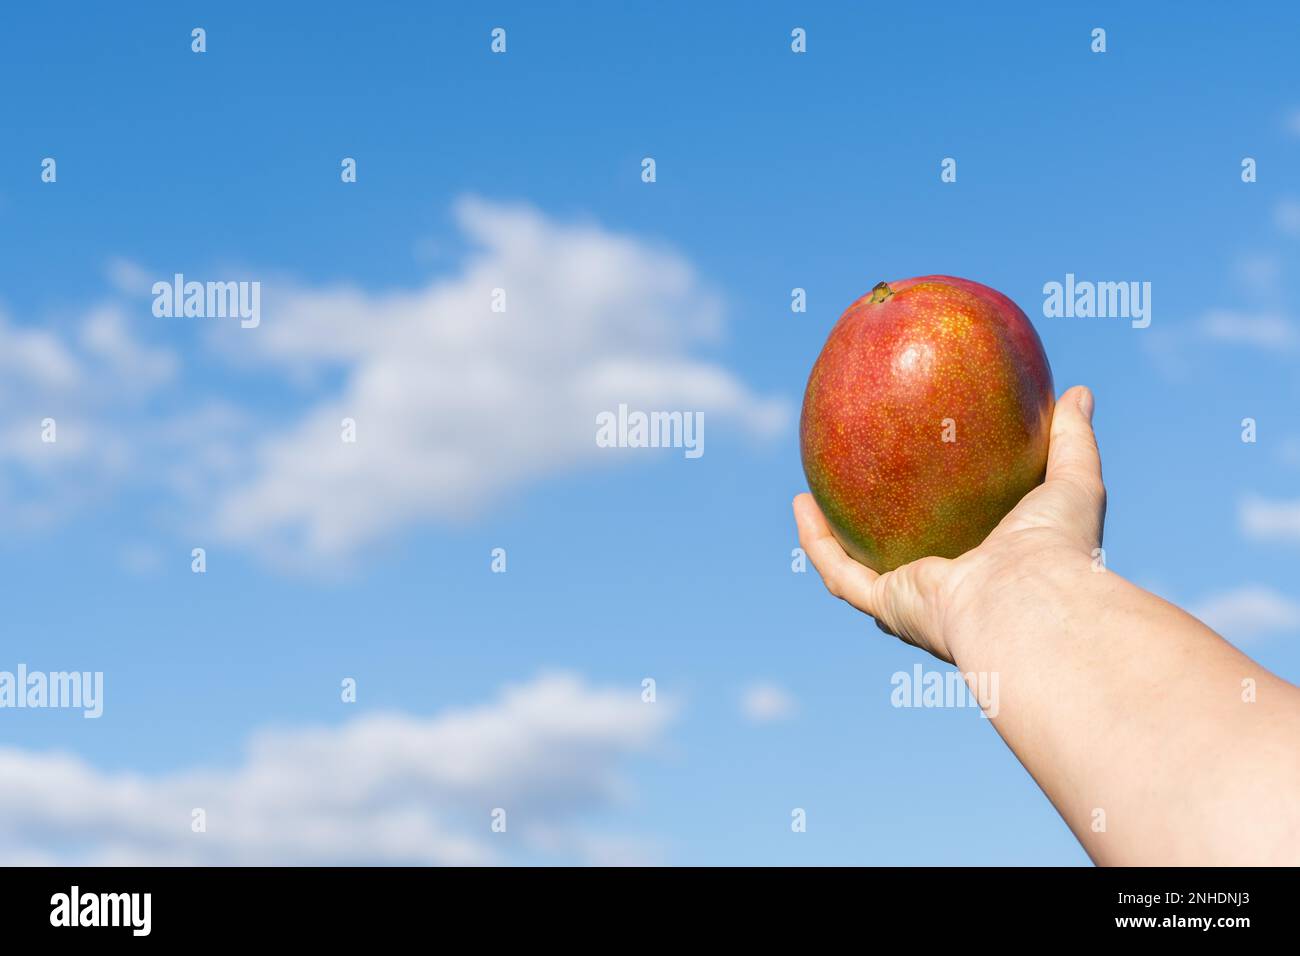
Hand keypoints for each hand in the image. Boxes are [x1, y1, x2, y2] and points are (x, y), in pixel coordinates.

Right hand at [793, 385, 1105, 663]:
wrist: (1033, 601)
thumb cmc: (1061, 549)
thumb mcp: (1072, 481)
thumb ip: (1071, 439)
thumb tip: (1078, 391)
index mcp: (988, 569)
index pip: (956, 540)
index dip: (934, 510)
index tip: (919, 473)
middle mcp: (946, 592)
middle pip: (899, 560)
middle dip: (872, 532)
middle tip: (856, 484)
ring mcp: (912, 602)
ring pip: (856, 571)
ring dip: (830, 540)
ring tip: (809, 497)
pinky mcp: (888, 605)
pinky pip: (839, 572)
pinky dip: (816, 542)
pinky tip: (801, 503)